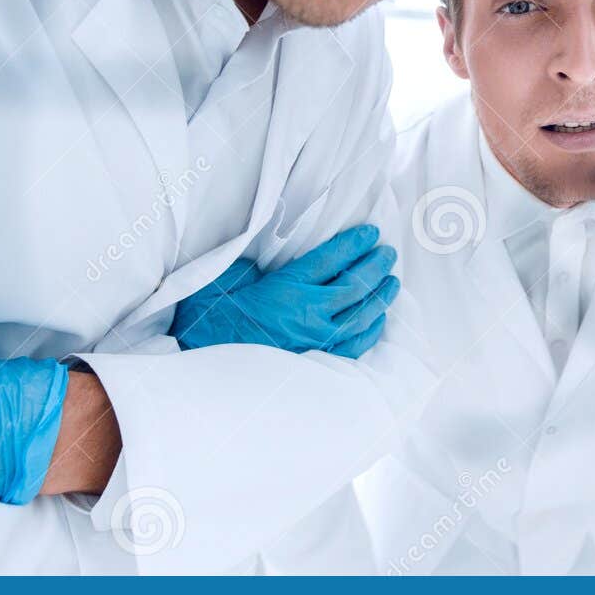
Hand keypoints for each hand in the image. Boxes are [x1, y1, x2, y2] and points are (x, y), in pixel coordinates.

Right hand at [172, 224, 398, 355]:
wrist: (201, 361)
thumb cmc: (213, 316)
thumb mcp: (234, 278)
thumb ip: (265, 267)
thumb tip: (285, 258)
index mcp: (285, 286)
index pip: (332, 258)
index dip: (355, 243)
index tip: (371, 233)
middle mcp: (305, 312)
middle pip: (354, 284)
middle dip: (375, 266)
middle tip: (388, 253)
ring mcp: (314, 339)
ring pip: (360, 315)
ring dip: (380, 297)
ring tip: (392, 282)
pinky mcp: (315, 361)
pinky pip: (353, 345)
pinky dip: (370, 330)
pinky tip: (379, 320)